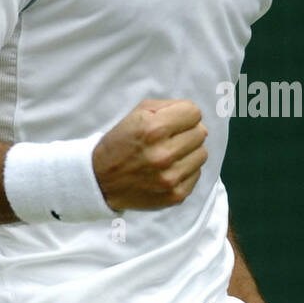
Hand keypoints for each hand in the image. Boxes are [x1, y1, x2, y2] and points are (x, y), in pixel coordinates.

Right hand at [93, 99, 207, 210]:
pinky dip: (186, 170)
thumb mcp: (137, 114)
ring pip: (202, 154)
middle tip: (170, 138)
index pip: (194, 113)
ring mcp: (170, 178)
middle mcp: (163, 155)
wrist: (101, 180)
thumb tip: (196, 116)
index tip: (174, 121)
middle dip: (187, 132)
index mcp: (153, 130)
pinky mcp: (175, 195)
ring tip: (169, 154)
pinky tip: (168, 170)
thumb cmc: (122, 143)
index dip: (184, 114)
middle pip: (201, 133)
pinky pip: (197, 173)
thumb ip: (169, 107)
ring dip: (188, 151)